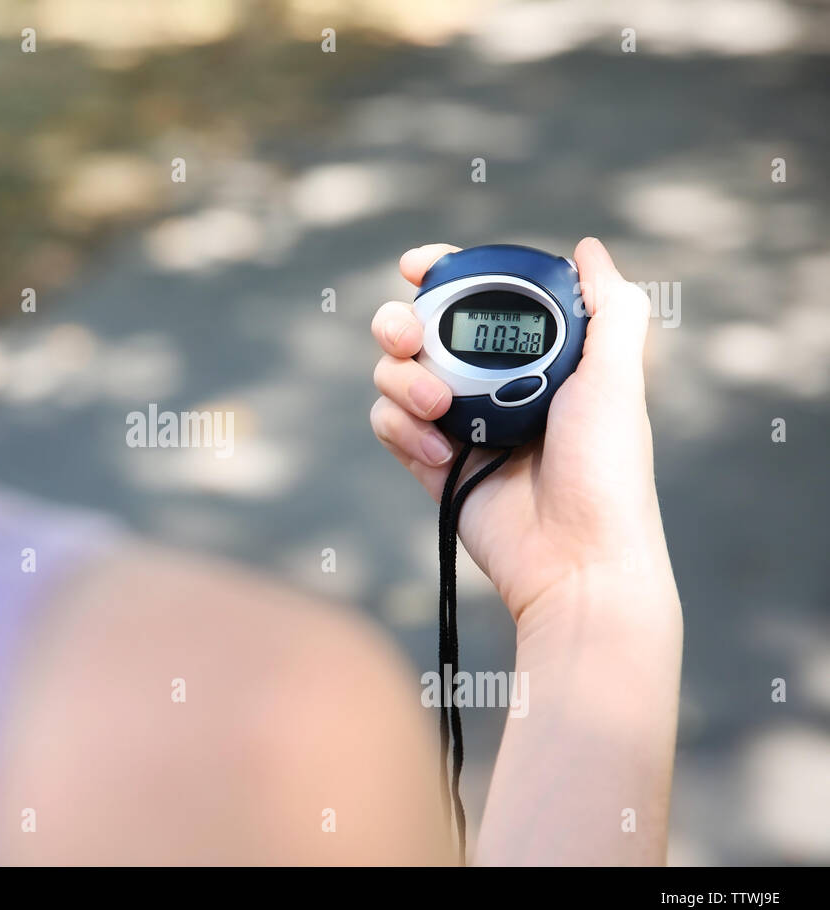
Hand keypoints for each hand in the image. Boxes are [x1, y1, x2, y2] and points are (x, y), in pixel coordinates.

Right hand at [370, 238, 674, 624]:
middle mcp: (490, 384)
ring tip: (438, 410)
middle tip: (410, 338)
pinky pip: (389, 427)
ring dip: (402, 382)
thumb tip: (587, 249)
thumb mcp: (619, 378)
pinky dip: (402, 430)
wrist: (577, 560)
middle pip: (418, 331)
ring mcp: (457, 425)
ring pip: (394, 376)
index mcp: (534, 356)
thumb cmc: (607, 471)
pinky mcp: (431, 465)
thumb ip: (610, 308)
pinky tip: (438, 452)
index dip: (441, 275)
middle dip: (400, 324)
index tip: (415, 267)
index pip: (477, 298)